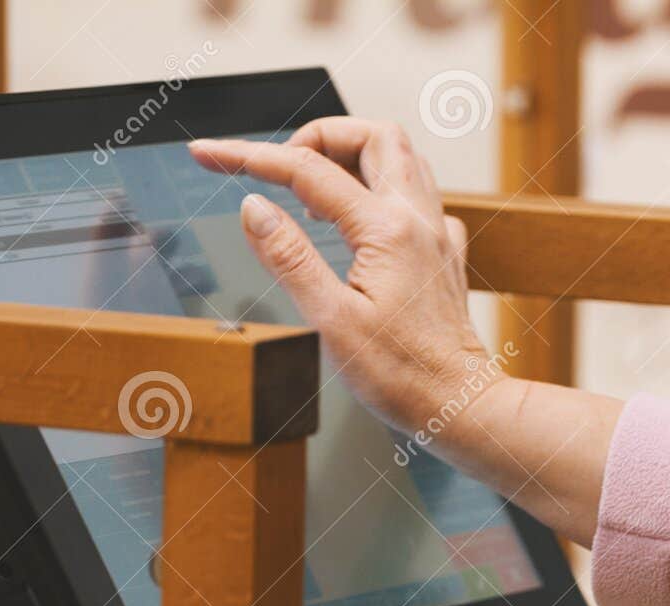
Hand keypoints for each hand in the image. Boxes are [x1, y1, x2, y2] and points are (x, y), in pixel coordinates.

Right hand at [188, 121, 493, 433]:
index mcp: (387, 231)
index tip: (208, 151)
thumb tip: (253, 207)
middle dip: (319, 135)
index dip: (250, 156)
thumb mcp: (331, 321)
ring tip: (312, 194)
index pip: (307, 170)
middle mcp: (419, 220)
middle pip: (373, 135)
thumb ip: (290, 257)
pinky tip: (361, 225)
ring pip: (402, 159)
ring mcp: (437, 234)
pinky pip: (418, 197)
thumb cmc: (402, 377)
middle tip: (280, 167)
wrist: (461, 406)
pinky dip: (382, 191)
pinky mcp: (445, 255)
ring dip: (354, 157)